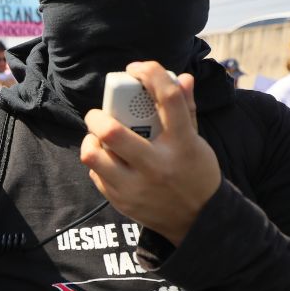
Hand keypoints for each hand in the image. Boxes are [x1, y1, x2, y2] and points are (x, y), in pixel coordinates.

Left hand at [80, 61, 220, 245]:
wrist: (199, 221)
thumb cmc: (196, 173)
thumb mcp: (198, 141)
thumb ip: (187, 108)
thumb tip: (182, 77)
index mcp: (183, 144)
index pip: (168, 99)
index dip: (151, 74)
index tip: (136, 69)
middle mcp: (157, 166)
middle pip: (113, 132)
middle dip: (97, 116)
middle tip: (98, 114)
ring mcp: (137, 187)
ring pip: (93, 156)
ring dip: (90, 141)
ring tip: (99, 138)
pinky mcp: (122, 203)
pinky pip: (95, 175)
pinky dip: (97, 162)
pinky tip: (109, 160)